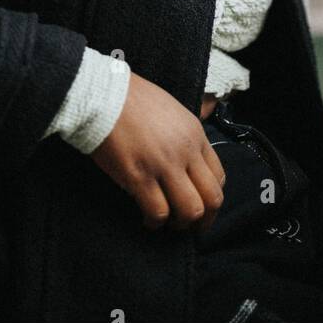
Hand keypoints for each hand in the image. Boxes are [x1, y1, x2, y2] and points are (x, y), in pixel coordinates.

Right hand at [90, 73, 225, 234]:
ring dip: (180, 224)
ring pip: (189, 210)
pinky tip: (147, 218)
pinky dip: (155, 222)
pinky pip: (158, 212)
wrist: (104, 94)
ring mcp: (163, 164)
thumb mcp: (173, 109)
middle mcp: (185, 151)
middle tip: (192, 227)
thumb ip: (187, 132)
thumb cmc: (134, 100)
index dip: (212, 199)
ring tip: (167, 222)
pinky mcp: (139, 176)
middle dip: (204, 220)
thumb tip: (197, 145)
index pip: (218, 176)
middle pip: (211, 198)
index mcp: (195, 134)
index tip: (203, 208)